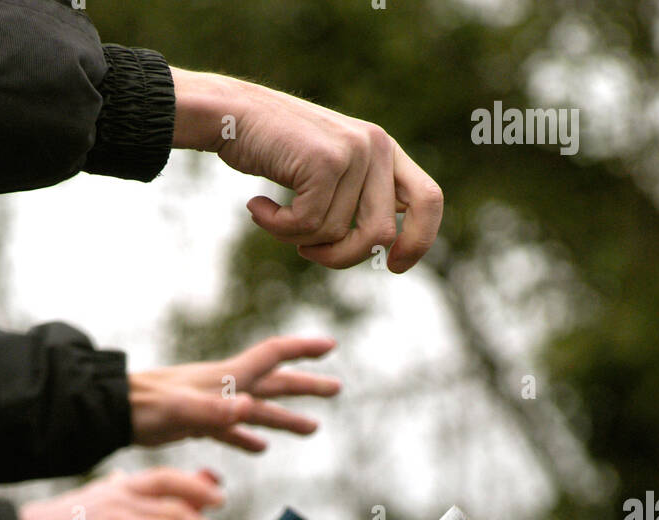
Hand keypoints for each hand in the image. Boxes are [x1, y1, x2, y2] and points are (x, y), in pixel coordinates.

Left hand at [130, 336, 340, 453]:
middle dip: (306, 386)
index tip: (330, 345)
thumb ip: (215, 410)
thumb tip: (250, 409)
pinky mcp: (197, 424)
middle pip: (274, 384)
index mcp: (226, 379)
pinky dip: (248, 439)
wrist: (112, 412)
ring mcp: (212, 406)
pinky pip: (231, 432)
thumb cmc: (144, 407)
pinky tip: (261, 448)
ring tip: (312, 428)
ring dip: (285, 418)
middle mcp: (224, 388)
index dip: (302, 350)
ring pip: (257, 411)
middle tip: (337, 388)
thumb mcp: (180, 410)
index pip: (272, 357)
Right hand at [172, 69, 442, 270]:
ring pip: (338, 234)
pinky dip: (278, 228)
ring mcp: (353, 151)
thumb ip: (358, 199)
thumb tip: (385, 246)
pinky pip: (308, 224)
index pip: (428, 199)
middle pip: (381, 235)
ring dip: (298, 239)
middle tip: (307, 253)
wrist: (230, 115)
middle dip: (343, 257)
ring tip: (273, 216)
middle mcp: (376, 146)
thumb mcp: (327, 174)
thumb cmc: (274, 152)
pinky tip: (258, 207)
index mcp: (384, 151)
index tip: (393, 266)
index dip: (419, 241)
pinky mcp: (325, 161)